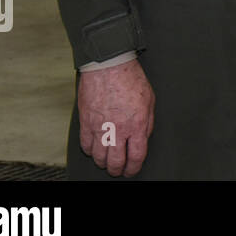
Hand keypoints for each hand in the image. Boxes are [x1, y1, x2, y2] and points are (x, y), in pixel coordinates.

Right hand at [77, 59, 155, 176]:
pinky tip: (95, 148)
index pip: (135, 157)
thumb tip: (143, 138)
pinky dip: (90, 150)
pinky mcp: (85, 122)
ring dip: (103, 162)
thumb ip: (147, 123)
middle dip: (117, 169)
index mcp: (137, 125)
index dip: (133, 168)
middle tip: (118, 169)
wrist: (109, 66)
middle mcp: (117, 129)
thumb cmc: (130, 79)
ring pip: (98, 157)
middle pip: (115, 162)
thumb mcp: (150, 101)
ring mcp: (99, 127)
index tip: (132, 170)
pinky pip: (85, 145)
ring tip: (106, 161)